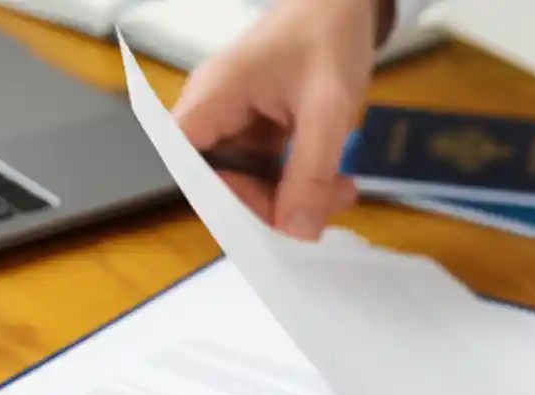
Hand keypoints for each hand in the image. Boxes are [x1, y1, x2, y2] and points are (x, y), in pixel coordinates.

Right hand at [172, 0, 384, 238]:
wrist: (346, 2)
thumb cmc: (329, 36)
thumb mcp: (327, 109)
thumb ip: (311, 172)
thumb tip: (297, 232)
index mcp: (212, 97)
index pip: (187, 164)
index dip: (217, 203)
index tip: (260, 227)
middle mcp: (213, 111)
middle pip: (220, 181)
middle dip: (270, 205)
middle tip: (319, 214)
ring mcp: (235, 120)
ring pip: (248, 180)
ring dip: (292, 196)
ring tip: (340, 192)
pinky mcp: (257, 126)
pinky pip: (267, 168)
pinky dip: (300, 180)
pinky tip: (333, 182)